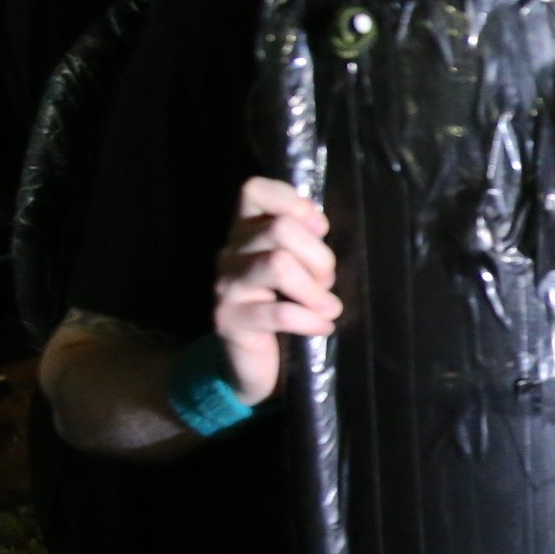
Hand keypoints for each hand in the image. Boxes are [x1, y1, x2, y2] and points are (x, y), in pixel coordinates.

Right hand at [212, 177, 341, 406]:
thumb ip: (304, 241)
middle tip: (328, 281)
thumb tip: (321, 226)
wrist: (253, 362)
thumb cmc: (283, 305)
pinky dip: (310, 319)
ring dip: (314, 288)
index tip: (320, 229)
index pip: (254, 190)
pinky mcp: (228, 320)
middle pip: (279, 229)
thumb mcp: (296, 267)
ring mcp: (225, 285)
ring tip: (329, 306)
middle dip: (317, 255)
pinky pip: (278, 312)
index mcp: (245, 230)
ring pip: (278, 265)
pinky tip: (323, 326)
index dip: (292, 202)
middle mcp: (230, 251)